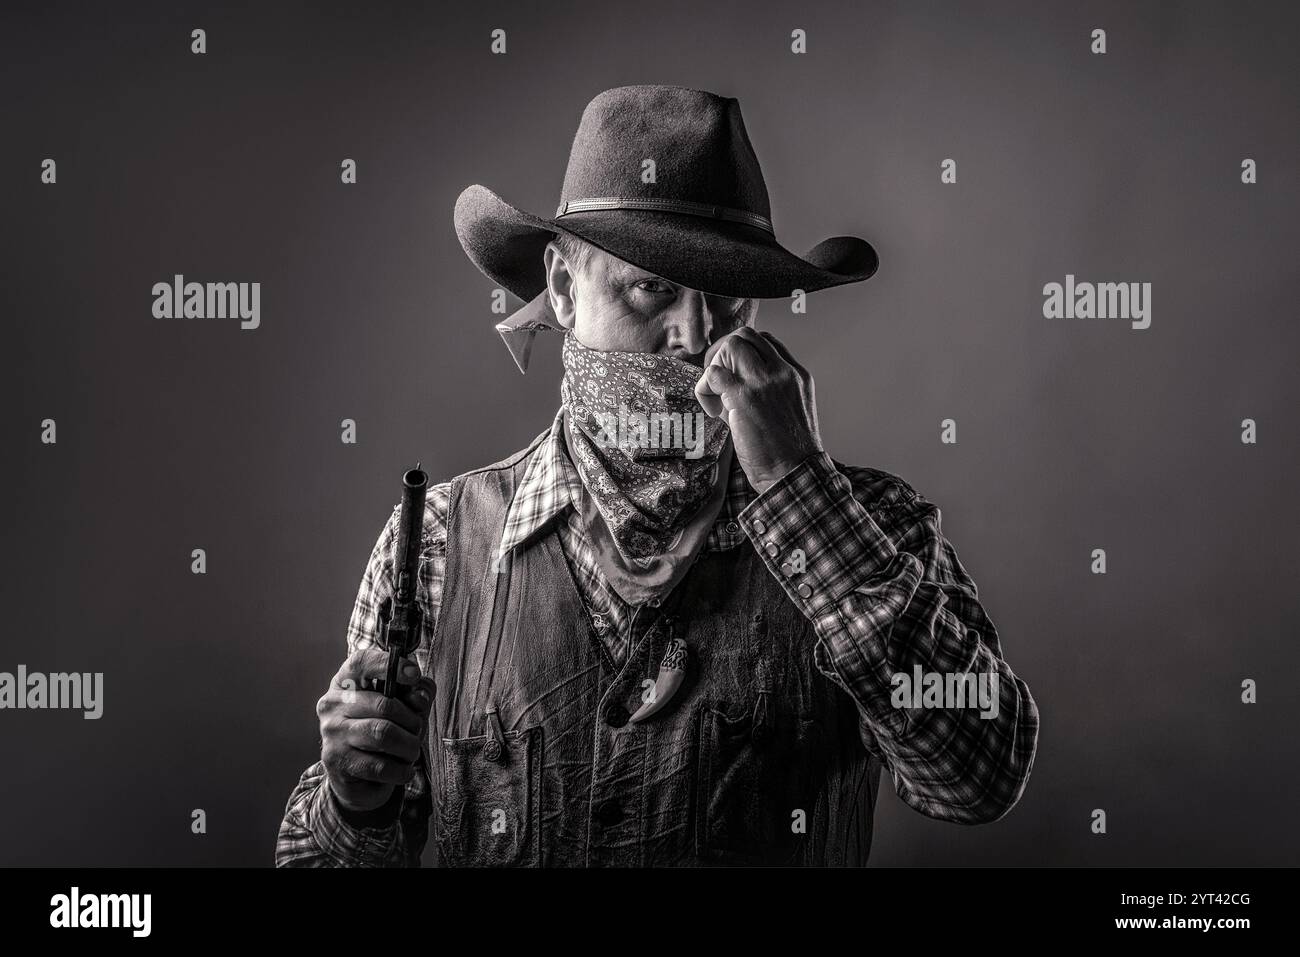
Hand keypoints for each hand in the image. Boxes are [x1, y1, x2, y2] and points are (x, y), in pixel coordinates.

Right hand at [317, 648, 434, 812]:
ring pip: (383, 734)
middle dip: (413, 720)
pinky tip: (402, 769)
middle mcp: (333, 704)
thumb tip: (420, 694)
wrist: (355, 776)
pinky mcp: (337, 762)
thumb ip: (415, 693)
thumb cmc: (381, 731)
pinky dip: (401, 770)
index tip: (413, 674)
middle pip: (384, 704)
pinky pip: (381, 765)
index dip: (388, 664)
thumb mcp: (400, 707)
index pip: (361, 662)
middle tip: (418, 731)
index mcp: (346, 682)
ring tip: (411, 751)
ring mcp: (331, 733)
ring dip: (409, 746)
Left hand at [694, 328, 822, 493]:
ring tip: (716, 396)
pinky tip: (713, 411)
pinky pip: (713, 374)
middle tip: (718, 380)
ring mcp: (763, 381)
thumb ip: (768, 391)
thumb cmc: (788, 452)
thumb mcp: (789, 409)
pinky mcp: (743, 397)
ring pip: (731, 346)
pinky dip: (705, 390)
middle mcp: (783, 372)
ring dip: (715, 367)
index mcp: (797, 374)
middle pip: (746, 336)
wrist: (794, 473)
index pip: (766, 342)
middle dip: (724, 353)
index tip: (733, 375)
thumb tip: (729, 384)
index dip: (743, 354)